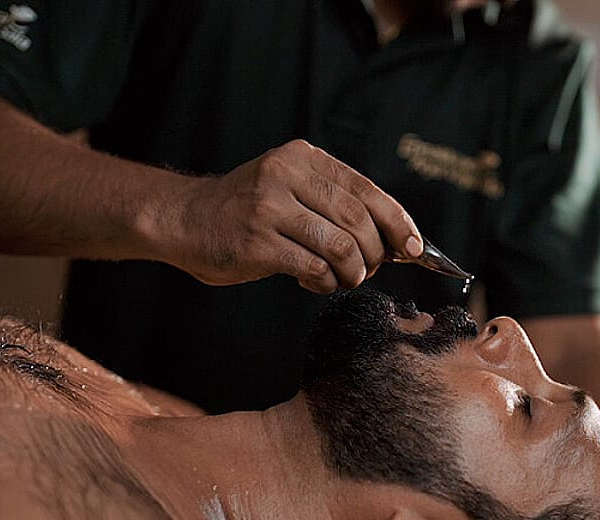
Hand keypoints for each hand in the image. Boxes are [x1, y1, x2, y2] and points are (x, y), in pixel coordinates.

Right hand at [171, 140, 422, 290]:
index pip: (366, 190)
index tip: (415, 248)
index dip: (398, 222)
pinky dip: (325, 282)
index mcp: (303, 157)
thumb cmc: (246, 213)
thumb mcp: (290, 189)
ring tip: (342, 278)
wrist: (183, 220)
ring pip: (341, 246)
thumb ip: (335, 206)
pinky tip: (314, 281)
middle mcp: (286, 174)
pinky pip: (313, 267)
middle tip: (368, 270)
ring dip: (352, 272)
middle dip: (375, 254)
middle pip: (359, 220)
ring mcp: (269, 207)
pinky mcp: (257, 242)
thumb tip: (396, 241)